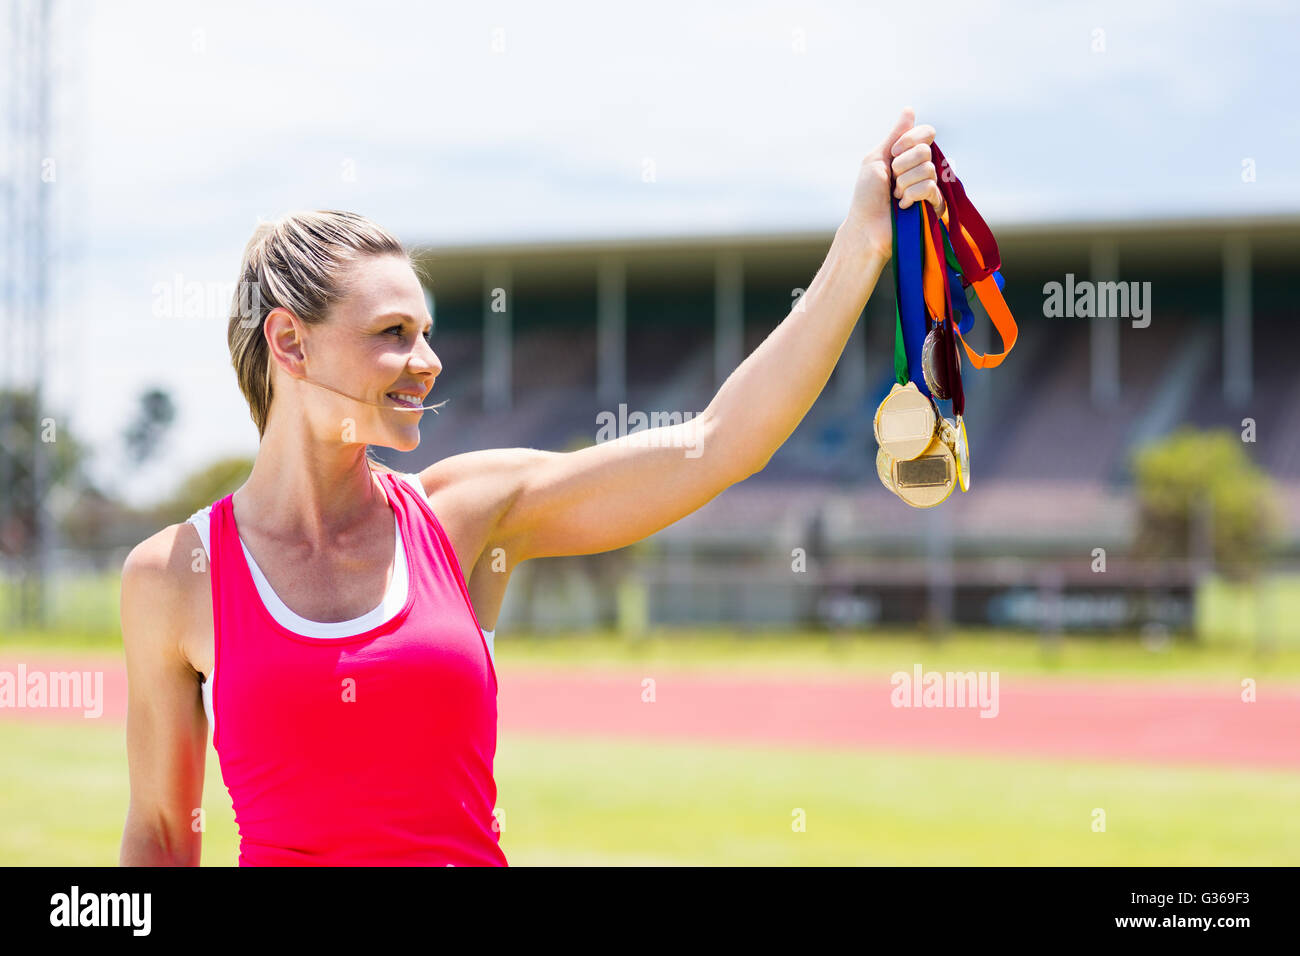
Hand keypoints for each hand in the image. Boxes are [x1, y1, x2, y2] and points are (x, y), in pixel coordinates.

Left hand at [839, 107, 945, 260]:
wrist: (867, 226)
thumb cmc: (867, 195)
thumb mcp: (876, 159)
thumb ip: (895, 135)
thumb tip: (910, 109)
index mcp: (909, 155)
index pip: (927, 133)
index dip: (910, 140)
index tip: (892, 154)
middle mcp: (922, 168)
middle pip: (925, 150)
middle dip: (901, 166)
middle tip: (891, 181)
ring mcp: (930, 186)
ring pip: (928, 170)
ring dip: (904, 184)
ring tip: (895, 197)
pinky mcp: (934, 205)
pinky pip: (930, 187)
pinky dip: (911, 195)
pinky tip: (903, 206)